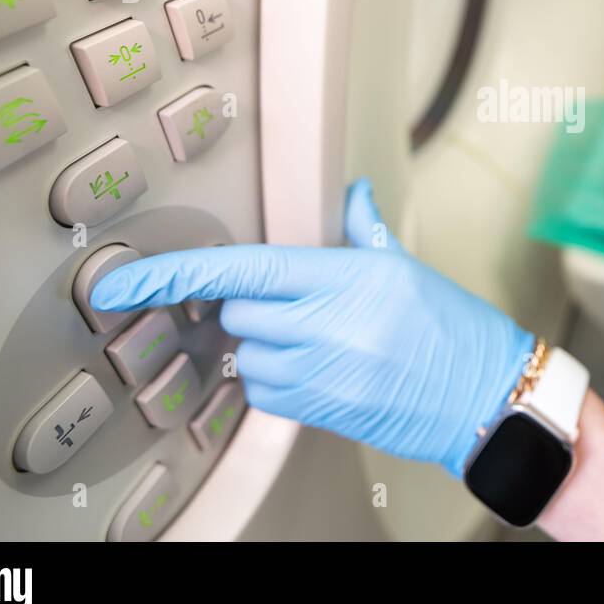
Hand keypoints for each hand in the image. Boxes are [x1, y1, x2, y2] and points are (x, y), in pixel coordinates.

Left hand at [90, 179, 534, 477]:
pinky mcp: (317, 411)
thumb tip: (351, 193)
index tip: (121, 284)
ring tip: (320, 343)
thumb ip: (364, 230)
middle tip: (300, 307)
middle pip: (236, 313)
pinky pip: (262, 391)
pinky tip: (321, 370)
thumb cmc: (451, 330)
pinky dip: (276, 379)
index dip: (171, 275)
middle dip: (253, 307)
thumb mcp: (406, 269)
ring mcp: (319, 373)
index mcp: (344, 277)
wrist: (482, 396)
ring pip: (245, 355)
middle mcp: (325, 324)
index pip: (240, 270)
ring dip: (265, 347)